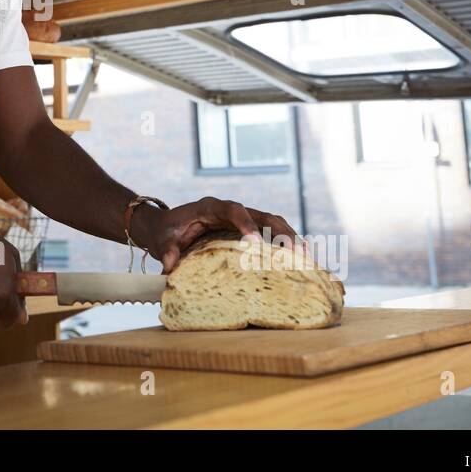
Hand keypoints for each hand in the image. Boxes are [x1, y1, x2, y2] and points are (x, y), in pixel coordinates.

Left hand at [133, 196, 304, 272]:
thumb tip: (170, 265)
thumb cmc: (165, 232)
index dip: (245, 223)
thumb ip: (167, 250)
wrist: (167, 227)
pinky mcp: (248, 230)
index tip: (255, 242)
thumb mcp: (162, 241)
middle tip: (298, 252)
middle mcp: (231, 210)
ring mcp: (242, 219)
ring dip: (291, 239)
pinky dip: (286, 246)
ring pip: (273, 223)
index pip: (233, 209)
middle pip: (262, 214)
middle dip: (281, 232)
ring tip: (308, 258)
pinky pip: (271, 234)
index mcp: (210, 206)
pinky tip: (300, 262)